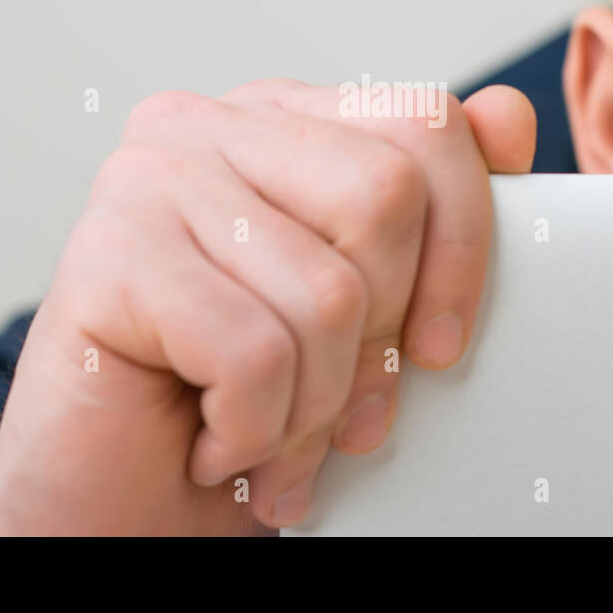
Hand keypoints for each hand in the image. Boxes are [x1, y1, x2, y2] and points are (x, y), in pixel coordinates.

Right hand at [0, 80, 534, 534]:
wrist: (115, 497)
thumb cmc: (245, 396)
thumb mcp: (370, 308)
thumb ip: (438, 209)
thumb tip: (507, 115)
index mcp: (279, 119)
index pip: (422, 123)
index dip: (464, 240)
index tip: (440, 345)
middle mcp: (208, 126)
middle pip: (385, 197)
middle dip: (380, 337)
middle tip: (340, 409)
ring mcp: (148, 179)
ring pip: (328, 293)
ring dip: (314, 407)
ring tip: (271, 435)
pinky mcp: (105, 252)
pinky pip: (254, 353)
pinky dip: (253, 431)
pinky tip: (214, 443)